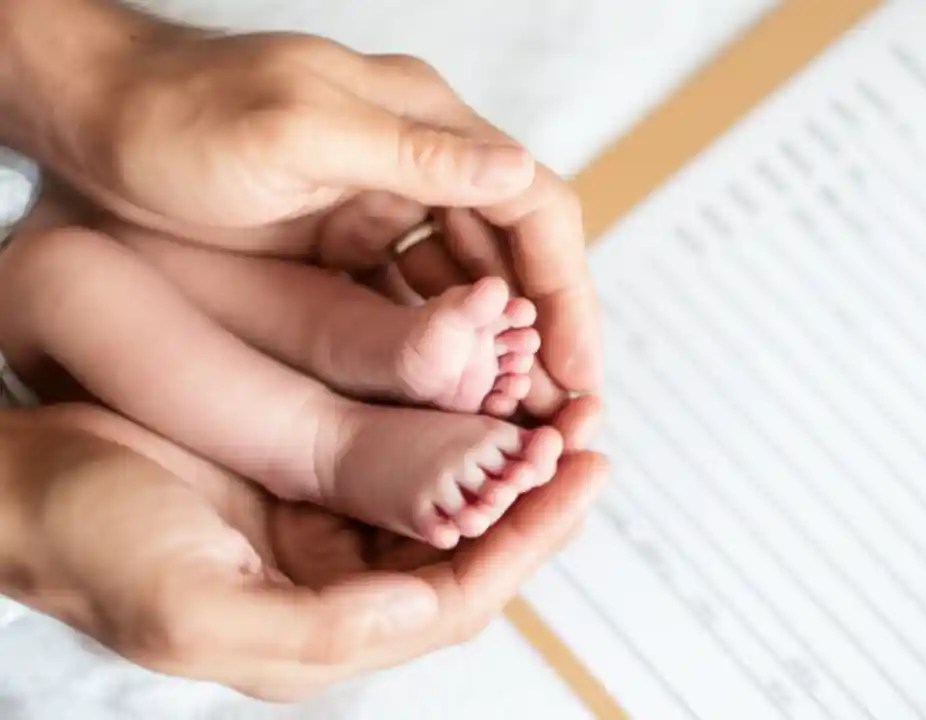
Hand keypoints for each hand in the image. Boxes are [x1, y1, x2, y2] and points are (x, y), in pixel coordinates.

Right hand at [0, 398, 604, 700]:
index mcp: (326, 626)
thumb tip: (437, 607)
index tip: (583, 471)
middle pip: (472, 541)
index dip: (531, 536)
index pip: (462, 591)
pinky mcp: (311, 465)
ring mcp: (329, 519)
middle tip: (585, 421)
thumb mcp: (194, 608)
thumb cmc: (85, 547)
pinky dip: (451, 413)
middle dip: (536, 485)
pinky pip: (404, 444)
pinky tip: (481, 373)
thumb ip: (324, 629)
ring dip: (505, 444)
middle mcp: (341, 579)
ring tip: (553, 393)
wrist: (14, 478)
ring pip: (448, 490)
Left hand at [50, 24, 600, 399]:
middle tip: (555, 420)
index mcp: (424, 125)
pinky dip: (438, 357)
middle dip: (544, 339)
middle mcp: (417, 168)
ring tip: (512, 427)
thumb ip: (412, 153)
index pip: (534, 206)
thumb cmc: (179, 114)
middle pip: (514, 258)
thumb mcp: (296, 132)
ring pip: (469, 291)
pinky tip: (447, 406)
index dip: (569, 290)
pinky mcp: (345, 252)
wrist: (90, 124)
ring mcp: (381, 212)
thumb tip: (519, 169)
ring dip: (496, 356)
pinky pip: (412, 310)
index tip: (579, 371)